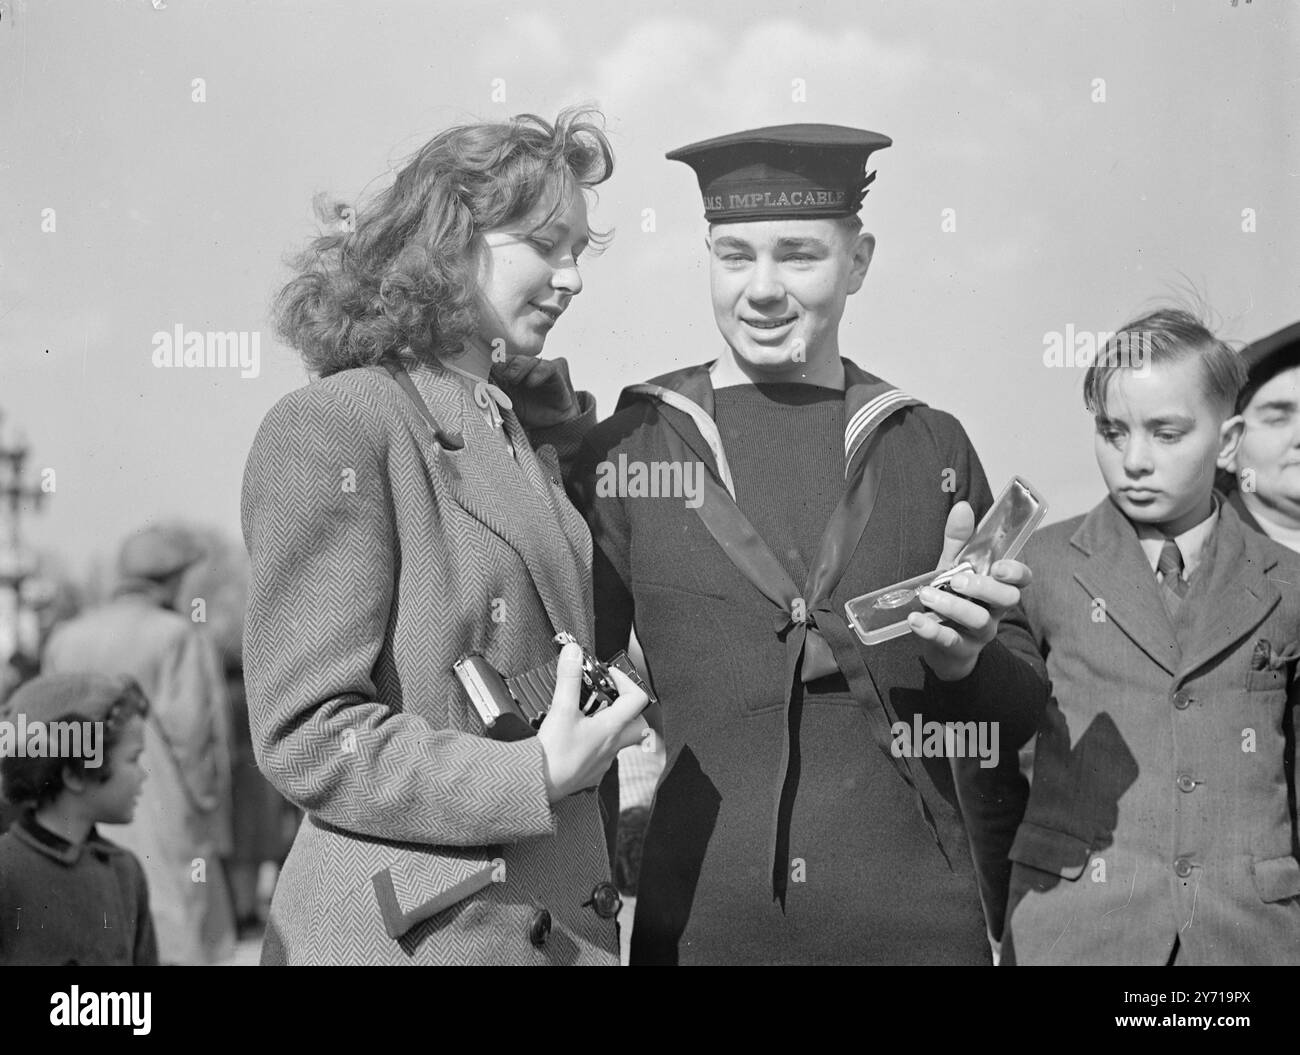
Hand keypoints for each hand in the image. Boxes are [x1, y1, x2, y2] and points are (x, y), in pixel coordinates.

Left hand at [492, 355, 576, 428]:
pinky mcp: (554, 375)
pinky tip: (531, 383)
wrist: (550, 426)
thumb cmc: (527, 415)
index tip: (487, 370)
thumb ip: (493, 397)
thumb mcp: (505, 407)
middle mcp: (524, 370)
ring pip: (529, 360)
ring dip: (520, 367)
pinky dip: (538, 372)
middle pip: (514, 358)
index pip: (500, 361)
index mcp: (509, 375)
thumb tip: (478, 391)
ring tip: (513, 379)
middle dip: (506, 365)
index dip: (494, 363)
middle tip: (502, 376)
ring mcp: (539, 371)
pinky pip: (547, 367)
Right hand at [537, 644, 650, 802]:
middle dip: (627, 706)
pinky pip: (602, 755)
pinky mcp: (591, 774)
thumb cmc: (553, 755)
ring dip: (610, 724)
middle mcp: (613, 746)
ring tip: (588, 714)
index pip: (637, 698)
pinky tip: (576, 738)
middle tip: (607, 696)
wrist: (538, 787)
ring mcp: (603, 762)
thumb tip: (574, 654)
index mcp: (612, 728)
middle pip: (637, 723)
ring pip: (620, 741)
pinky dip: (595, 743)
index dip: (626, 681)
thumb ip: (569, 678)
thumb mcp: (561, 709)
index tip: (607, 675)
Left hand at [907, 501, 1031, 681]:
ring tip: (927, 596)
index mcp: (997, 588)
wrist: (943, 647)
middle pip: (1007, 600)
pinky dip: (932, 630)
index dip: (1017, 573)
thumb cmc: (954, 600)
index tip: (1000, 566)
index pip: (1021, 580)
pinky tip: (916, 620)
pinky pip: (951, 641)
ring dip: (953, 606)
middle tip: (958, 580)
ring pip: (979, 620)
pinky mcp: (961, 650)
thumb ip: (959, 541)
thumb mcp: (954, 568)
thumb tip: (962, 507)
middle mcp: (995, 611)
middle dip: (984, 588)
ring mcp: (980, 633)